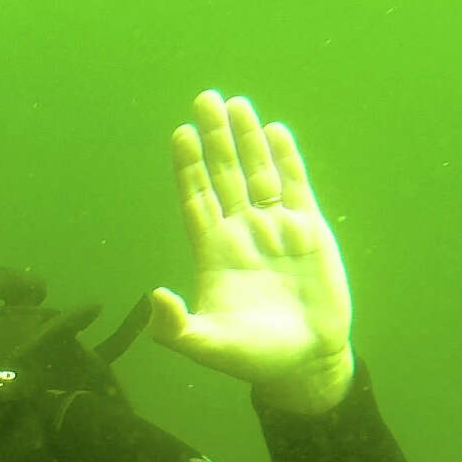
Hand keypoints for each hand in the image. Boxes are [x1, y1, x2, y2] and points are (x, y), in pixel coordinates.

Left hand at [149, 90, 354, 414]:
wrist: (303, 362)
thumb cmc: (250, 357)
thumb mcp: (204, 345)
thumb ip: (174, 326)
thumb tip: (153, 296)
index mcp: (212, 251)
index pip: (196, 198)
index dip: (188, 166)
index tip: (181, 134)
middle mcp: (241, 232)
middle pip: (224, 174)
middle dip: (214, 137)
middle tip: (205, 98)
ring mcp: (275, 228)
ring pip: (258, 173)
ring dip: (247, 139)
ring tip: (236, 103)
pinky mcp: (308, 230)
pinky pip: (295, 185)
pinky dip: (286, 158)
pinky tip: (275, 131)